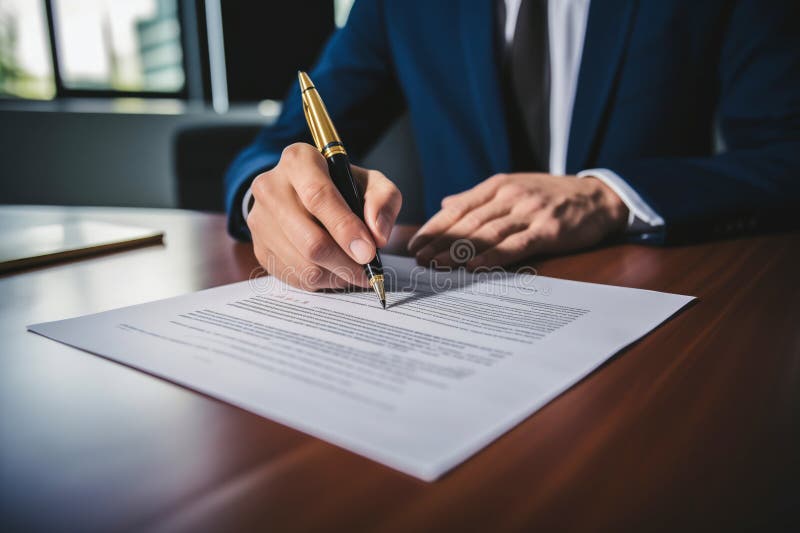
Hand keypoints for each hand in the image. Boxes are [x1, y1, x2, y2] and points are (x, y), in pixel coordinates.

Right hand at [247, 142, 401, 289]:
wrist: (299, 191)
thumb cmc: (339, 186)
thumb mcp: (369, 181)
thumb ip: (383, 200)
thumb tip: (378, 236)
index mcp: (298, 161)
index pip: (318, 197)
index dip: (346, 229)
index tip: (368, 252)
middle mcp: (271, 188)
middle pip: (311, 240)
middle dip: (345, 263)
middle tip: (367, 270)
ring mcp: (260, 220)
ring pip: (303, 264)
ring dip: (336, 276)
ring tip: (353, 270)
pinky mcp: (259, 246)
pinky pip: (294, 276)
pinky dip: (321, 281)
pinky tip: (334, 271)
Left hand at [407, 173, 627, 268]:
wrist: (598, 197)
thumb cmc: (552, 196)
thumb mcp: (514, 186)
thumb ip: (480, 198)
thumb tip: (446, 205)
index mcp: (498, 185)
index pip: (458, 208)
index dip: (434, 227)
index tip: (415, 245)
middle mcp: (510, 196)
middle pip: (467, 222)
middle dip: (440, 242)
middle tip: (419, 260)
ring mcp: (529, 212)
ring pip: (486, 234)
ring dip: (458, 252)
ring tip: (437, 266)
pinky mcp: (547, 230)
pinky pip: (515, 245)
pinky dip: (492, 256)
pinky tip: (474, 267)